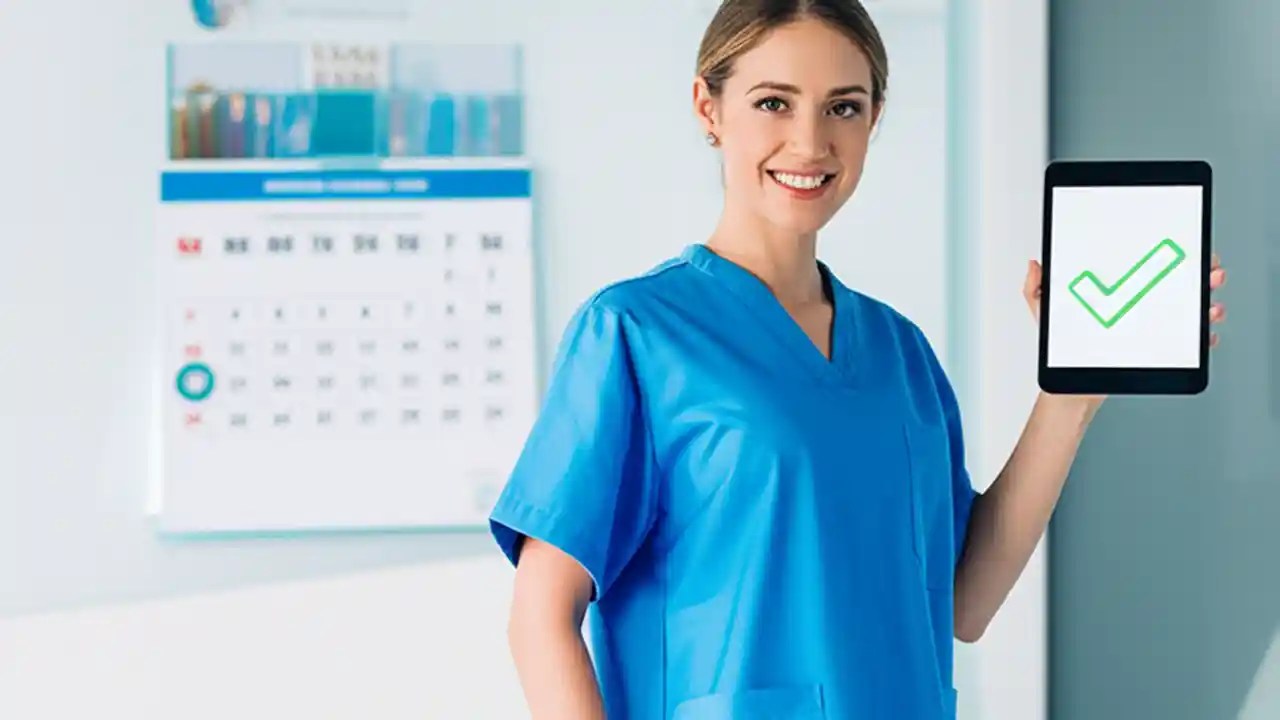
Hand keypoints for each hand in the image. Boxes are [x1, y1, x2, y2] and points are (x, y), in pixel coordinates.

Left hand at [1021, 254, 1227, 405]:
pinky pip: (1187, 342)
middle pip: (1178, 283)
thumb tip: (1035, 264)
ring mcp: (1150, 327)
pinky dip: (1201, 337)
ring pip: (1188, 310)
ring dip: (1206, 304)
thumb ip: (1036, 289)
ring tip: (1209, 306)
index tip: (1188, 246)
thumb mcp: (1044, 313)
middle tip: (1209, 272)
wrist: (1070, 387)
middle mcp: (1138, 305)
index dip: (1171, 253)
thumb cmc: (1061, 347)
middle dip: (1201, 274)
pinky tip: (1205, 334)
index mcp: (1118, 289)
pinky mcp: (1157, 350)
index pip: (1148, 264)